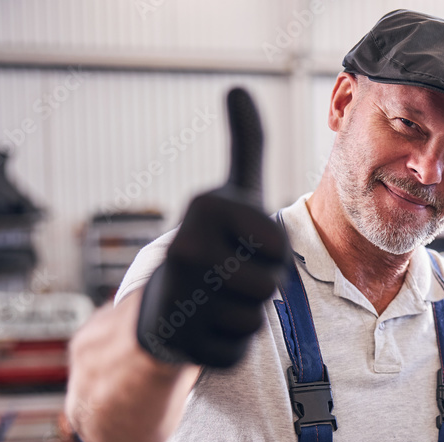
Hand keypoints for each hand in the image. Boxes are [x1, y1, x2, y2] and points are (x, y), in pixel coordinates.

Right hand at [137, 88, 288, 367]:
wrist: (164, 299)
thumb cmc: (215, 240)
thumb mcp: (234, 190)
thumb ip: (246, 142)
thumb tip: (237, 87)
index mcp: (205, 208)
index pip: (280, 245)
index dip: (274, 252)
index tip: (246, 243)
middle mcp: (183, 247)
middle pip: (270, 286)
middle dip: (262, 287)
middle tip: (232, 275)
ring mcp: (175, 296)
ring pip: (254, 321)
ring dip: (246, 316)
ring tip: (218, 298)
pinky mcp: (174, 342)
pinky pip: (235, 354)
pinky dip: (229, 346)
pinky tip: (205, 326)